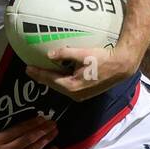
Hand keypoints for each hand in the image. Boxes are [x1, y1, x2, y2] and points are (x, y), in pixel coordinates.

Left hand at [26, 45, 140, 100]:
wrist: (121, 66)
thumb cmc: (103, 59)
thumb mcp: (83, 54)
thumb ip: (65, 53)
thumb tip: (49, 55)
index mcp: (72, 86)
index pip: (50, 79)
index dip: (38, 73)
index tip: (28, 68)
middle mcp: (75, 94)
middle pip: (54, 85)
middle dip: (42, 77)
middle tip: (31, 70)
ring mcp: (81, 95)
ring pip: (61, 87)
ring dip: (51, 80)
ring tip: (41, 72)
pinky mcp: (86, 92)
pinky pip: (69, 86)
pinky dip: (61, 80)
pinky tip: (58, 74)